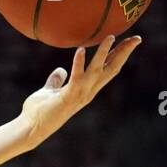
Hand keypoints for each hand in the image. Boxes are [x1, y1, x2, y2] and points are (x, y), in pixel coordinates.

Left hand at [19, 34, 141, 149]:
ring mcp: (79, 95)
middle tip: (137, 38)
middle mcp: (87, 92)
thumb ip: (56, 81)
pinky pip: (76, 77)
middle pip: (111, 69)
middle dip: (124, 53)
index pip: (108, 69)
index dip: (120, 55)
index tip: (131, 41)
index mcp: (86, 89)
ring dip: (103, 54)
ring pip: (97, 71)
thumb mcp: (50, 92)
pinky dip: (78, 63)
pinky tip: (80, 49)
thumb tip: (60, 70)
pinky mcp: (67, 97)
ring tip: (110, 37)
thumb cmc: (40, 112)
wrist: (30, 129)